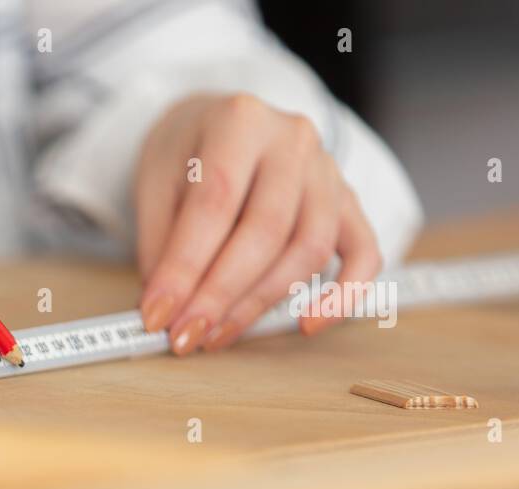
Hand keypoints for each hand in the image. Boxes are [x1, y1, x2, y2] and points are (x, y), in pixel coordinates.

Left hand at [133, 93, 381, 353]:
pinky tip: (306, 325)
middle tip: (186, 337)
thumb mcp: (155, 185)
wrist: (220, 124)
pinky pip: (363, 253)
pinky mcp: (348, 202)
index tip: (157, 317)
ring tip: (217, 335)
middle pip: (265, 231)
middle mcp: (293, 140)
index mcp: (239, 122)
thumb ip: (160, 247)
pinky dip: (342, 295)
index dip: (185, 269)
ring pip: (309, 249)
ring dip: (261, 303)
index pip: (215, 205)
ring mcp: (327, 170)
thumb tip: (163, 313)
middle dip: (221, 295)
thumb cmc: (186, 157)